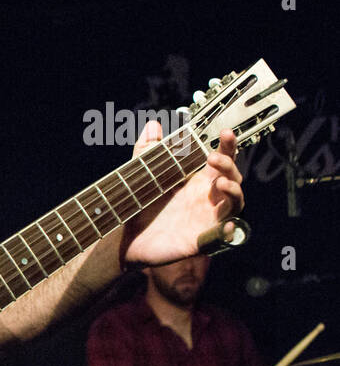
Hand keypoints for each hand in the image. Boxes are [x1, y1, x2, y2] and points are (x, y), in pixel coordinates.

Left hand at [121, 123, 243, 267]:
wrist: (129, 240)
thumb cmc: (143, 208)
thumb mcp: (144, 177)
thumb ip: (148, 150)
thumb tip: (152, 125)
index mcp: (198, 182)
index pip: (221, 161)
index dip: (228, 147)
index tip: (225, 133)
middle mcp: (208, 198)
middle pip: (233, 178)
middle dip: (229, 166)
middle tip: (212, 158)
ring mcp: (208, 218)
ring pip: (235, 203)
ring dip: (233, 192)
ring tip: (221, 184)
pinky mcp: (203, 239)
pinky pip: (223, 235)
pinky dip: (229, 230)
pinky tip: (226, 226)